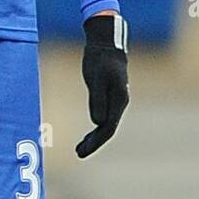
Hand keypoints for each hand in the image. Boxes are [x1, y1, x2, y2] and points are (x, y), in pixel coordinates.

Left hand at [75, 13, 128, 157]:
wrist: (106, 45)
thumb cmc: (100, 59)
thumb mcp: (96, 78)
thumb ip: (98, 100)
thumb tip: (98, 123)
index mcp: (119, 100)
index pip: (108, 127)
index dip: (96, 142)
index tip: (82, 151)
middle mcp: (120, 103)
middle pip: (108, 129)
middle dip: (94, 143)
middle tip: (78, 153)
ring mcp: (115, 101)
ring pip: (106, 125)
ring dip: (94, 139)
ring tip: (79, 149)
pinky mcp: (109, 97)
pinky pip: (104, 118)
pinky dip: (95, 128)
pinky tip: (86, 136)